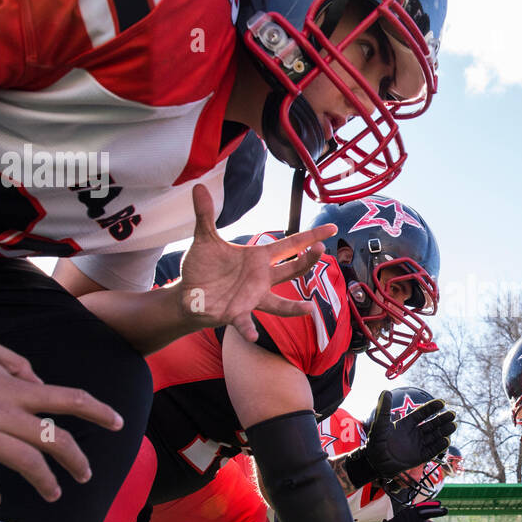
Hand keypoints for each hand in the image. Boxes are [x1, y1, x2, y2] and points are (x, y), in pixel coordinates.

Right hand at [0, 336, 123, 507]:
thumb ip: (18, 365)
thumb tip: (38, 382)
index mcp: (15, 390)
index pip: (69, 400)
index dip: (99, 412)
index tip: (119, 423)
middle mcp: (4, 413)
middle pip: (55, 440)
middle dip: (78, 461)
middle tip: (86, 475)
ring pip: (26, 464)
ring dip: (45, 483)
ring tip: (54, 494)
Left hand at [176, 183, 336, 342]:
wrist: (189, 293)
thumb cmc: (204, 267)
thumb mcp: (204, 238)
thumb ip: (205, 214)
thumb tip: (199, 186)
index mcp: (258, 257)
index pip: (290, 244)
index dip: (311, 236)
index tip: (332, 228)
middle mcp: (261, 278)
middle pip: (292, 269)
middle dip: (307, 260)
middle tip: (320, 249)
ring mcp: (252, 297)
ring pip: (278, 302)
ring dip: (293, 308)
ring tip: (309, 309)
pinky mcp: (237, 313)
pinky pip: (245, 322)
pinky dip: (249, 329)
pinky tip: (253, 336)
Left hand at [361, 390, 456, 478]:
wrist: (375, 462)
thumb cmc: (375, 442)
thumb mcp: (380, 424)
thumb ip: (383, 409)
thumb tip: (385, 391)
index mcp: (407, 424)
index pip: (422, 414)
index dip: (431, 408)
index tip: (442, 402)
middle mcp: (415, 433)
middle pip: (432, 424)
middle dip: (442, 419)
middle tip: (453, 414)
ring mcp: (418, 445)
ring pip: (434, 436)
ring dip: (444, 431)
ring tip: (453, 426)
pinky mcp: (419, 457)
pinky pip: (432, 451)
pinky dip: (439, 446)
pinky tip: (446, 441)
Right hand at [382, 498, 446, 521]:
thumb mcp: (402, 518)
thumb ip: (411, 517)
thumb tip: (423, 518)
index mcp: (409, 510)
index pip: (422, 505)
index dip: (432, 504)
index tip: (439, 503)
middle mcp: (411, 516)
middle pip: (428, 512)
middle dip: (437, 511)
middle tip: (446, 510)